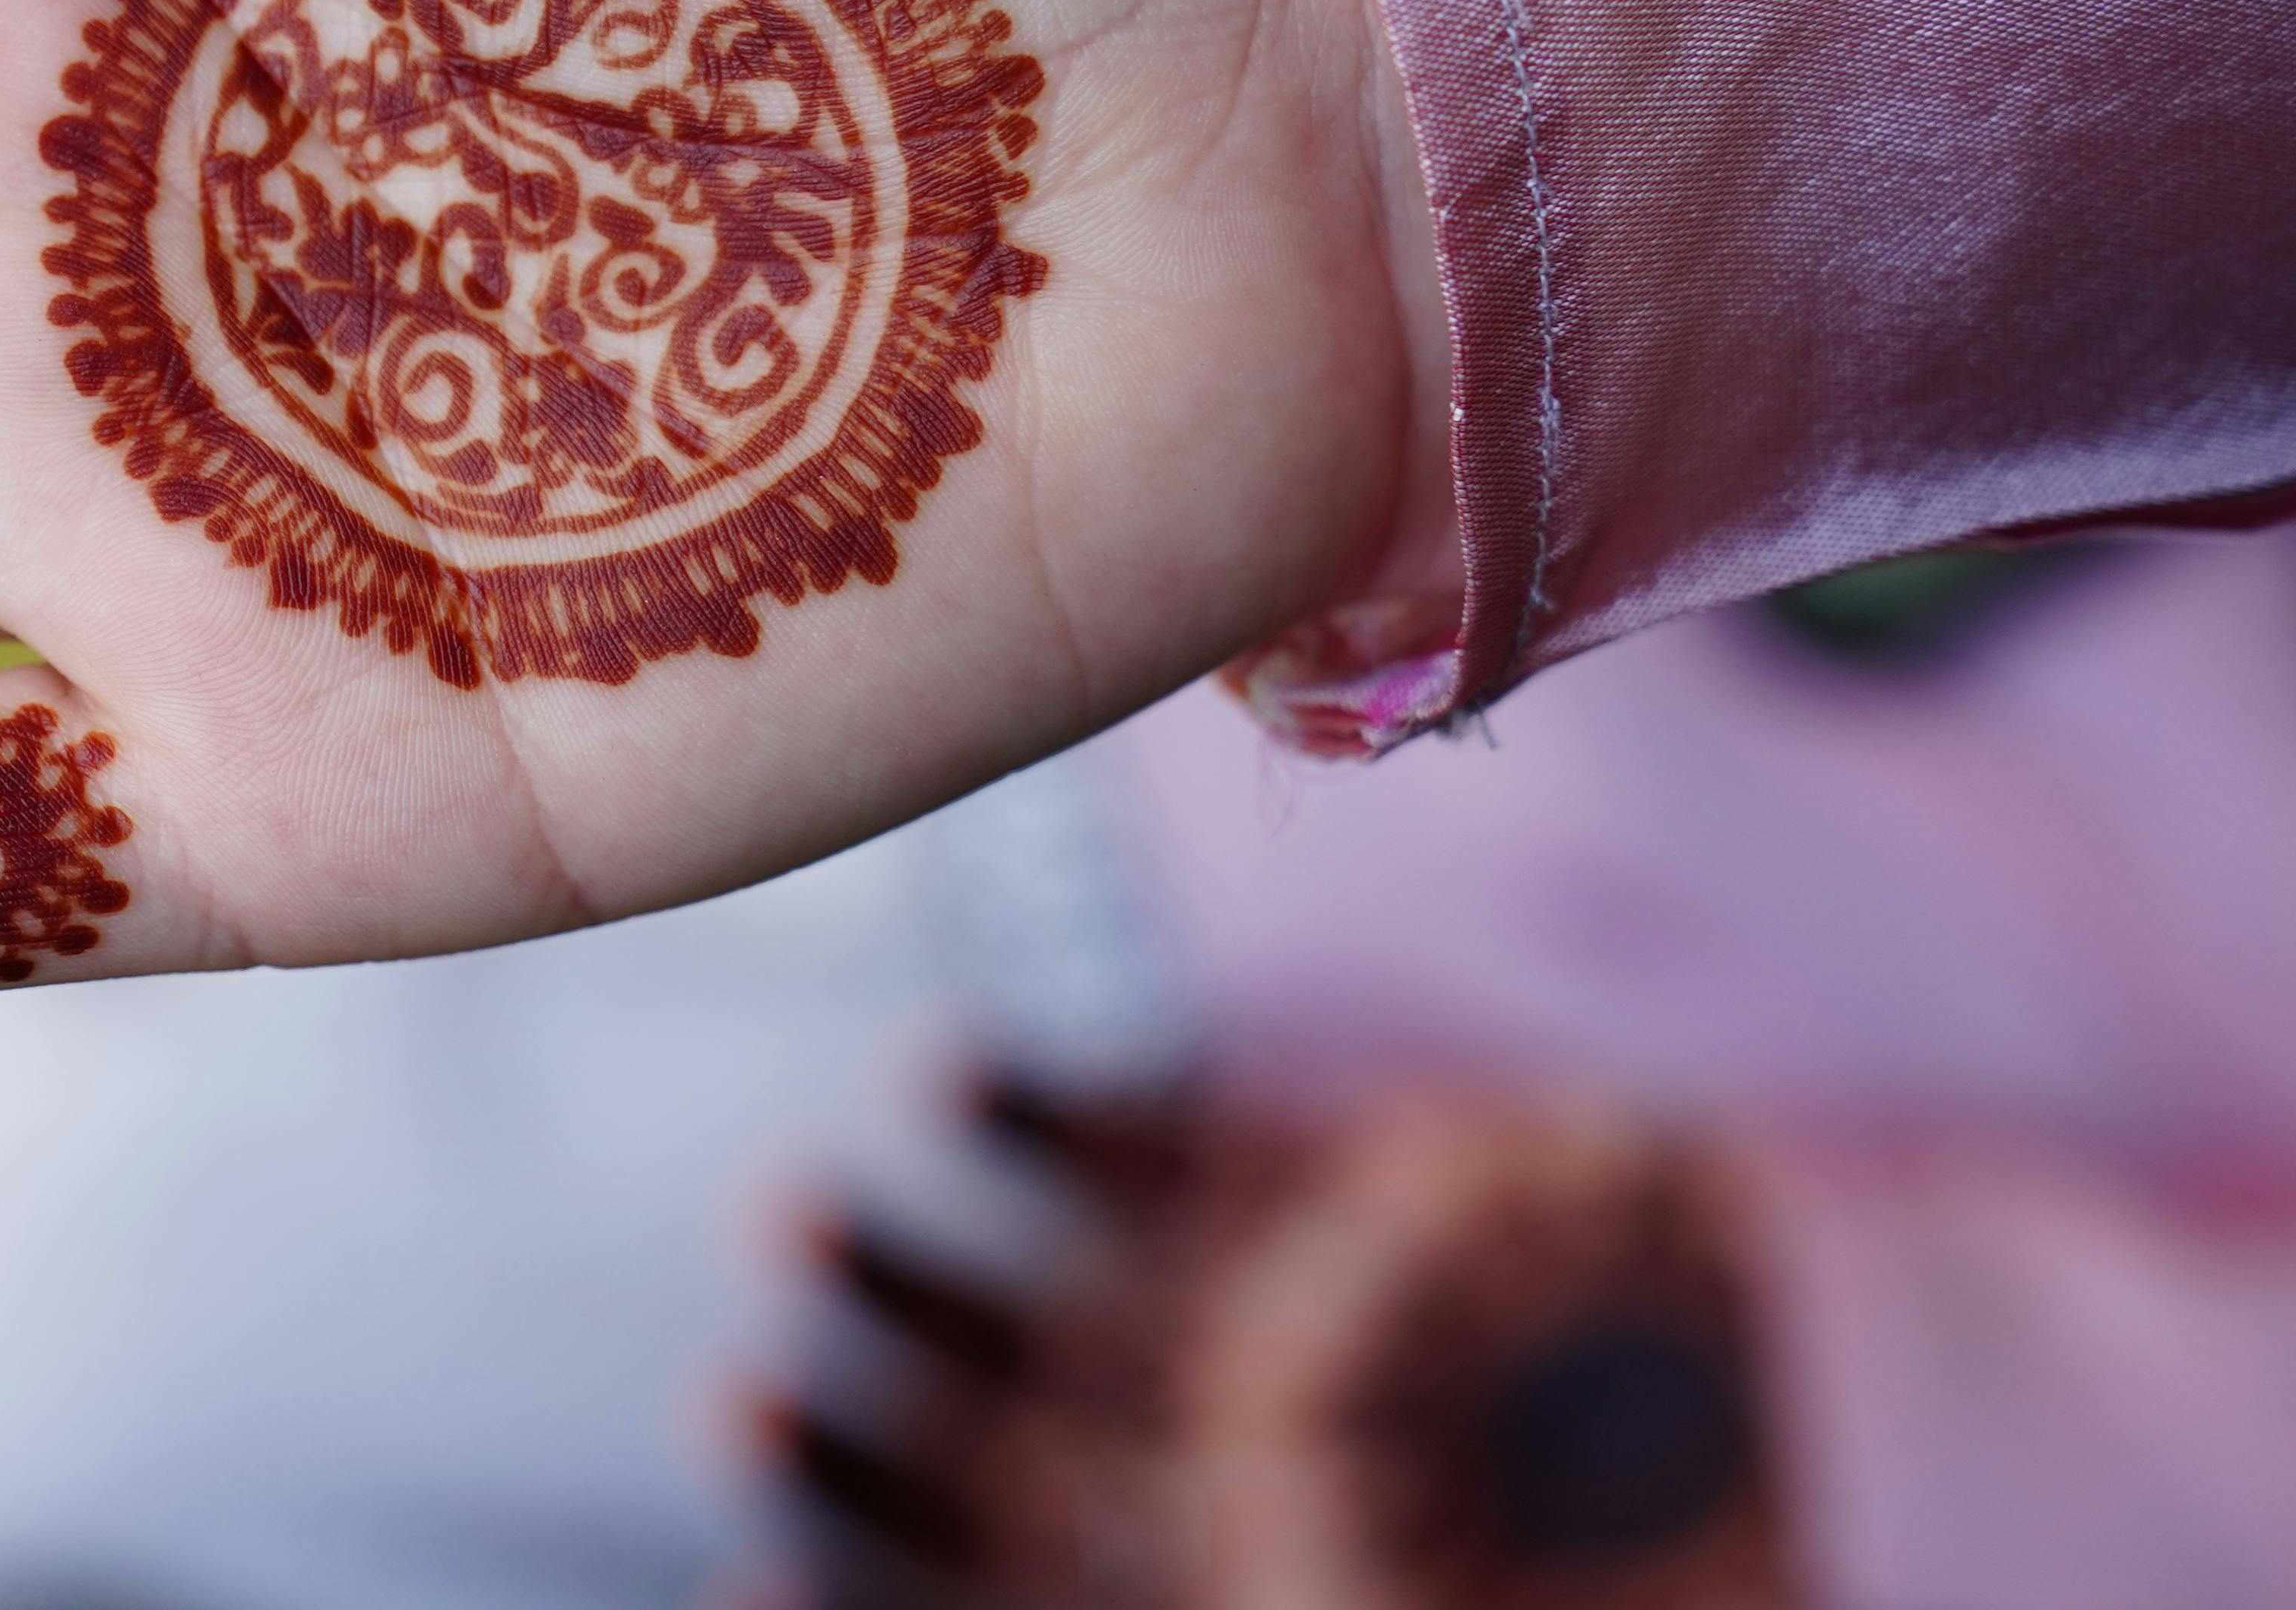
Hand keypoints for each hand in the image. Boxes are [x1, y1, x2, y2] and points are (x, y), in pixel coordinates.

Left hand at [767, 1082, 1787, 1609]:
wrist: (1890, 1411)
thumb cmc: (1671, 1556)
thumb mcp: (1356, 1597)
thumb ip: (1268, 1578)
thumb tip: (850, 1600)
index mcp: (1242, 1605)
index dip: (856, 1594)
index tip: (738, 1574)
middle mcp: (1230, 1488)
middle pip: (977, 1476)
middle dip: (843, 1433)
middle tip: (737, 1390)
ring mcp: (1272, 1334)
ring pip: (1023, 1314)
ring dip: (892, 1272)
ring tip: (792, 1222)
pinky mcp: (1328, 1193)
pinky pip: (1148, 1151)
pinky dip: (1039, 1107)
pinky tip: (956, 1072)